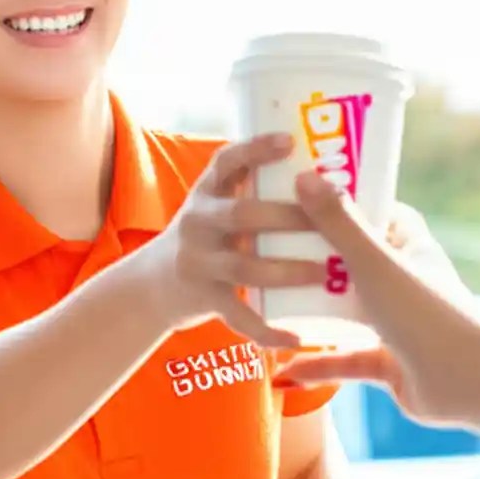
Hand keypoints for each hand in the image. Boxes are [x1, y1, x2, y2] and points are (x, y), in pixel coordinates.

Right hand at [135, 134, 327, 347]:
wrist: (151, 288)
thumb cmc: (205, 238)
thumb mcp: (215, 205)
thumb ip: (252, 188)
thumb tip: (313, 164)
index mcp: (207, 193)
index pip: (226, 161)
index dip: (256, 150)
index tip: (289, 141)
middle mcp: (198, 222)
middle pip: (241, 214)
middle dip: (286, 216)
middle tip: (327, 221)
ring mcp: (198, 262)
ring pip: (244, 267)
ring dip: (286, 270)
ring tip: (322, 273)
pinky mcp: (203, 299)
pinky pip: (238, 317)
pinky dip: (267, 331)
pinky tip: (296, 337)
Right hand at [275, 172, 479, 434]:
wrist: (468, 382)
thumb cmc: (426, 312)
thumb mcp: (374, 262)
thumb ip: (338, 223)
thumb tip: (304, 177)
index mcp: (409, 245)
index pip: (374, 211)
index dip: (341, 201)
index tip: (302, 194)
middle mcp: (404, 279)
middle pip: (352, 261)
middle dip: (314, 259)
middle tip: (269, 248)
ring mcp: (398, 322)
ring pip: (347, 311)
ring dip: (314, 311)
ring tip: (269, 302)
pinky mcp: (391, 362)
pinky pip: (348, 360)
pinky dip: (320, 363)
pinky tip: (287, 369)